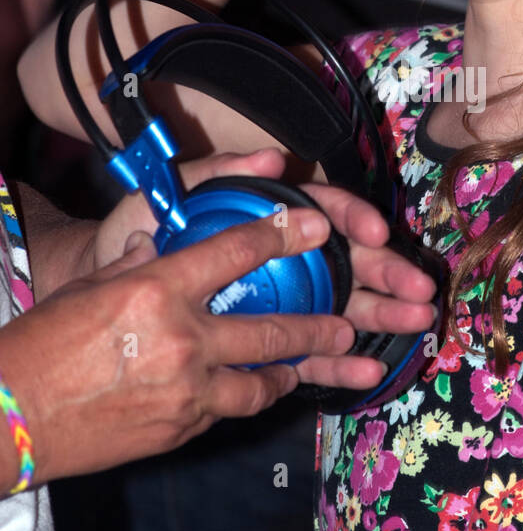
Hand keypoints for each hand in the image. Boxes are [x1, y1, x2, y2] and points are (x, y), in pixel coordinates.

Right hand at [1, 204, 389, 490]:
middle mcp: (183, 340)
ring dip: (288, 375)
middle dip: (318, 327)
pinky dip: (236, 401)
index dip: (282, 234)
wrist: (10, 418)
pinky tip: (244, 394)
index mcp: (158, 291)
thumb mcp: (88, 288)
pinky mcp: (180, 430)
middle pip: (271, 331)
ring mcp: (186, 392)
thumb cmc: (40, 345)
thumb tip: (156, 249)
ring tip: (306, 368)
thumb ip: (134, 267)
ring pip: (260, 385)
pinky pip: (223, 412)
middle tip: (347, 323)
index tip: (318, 225)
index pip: (235, 252)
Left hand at [89, 148, 437, 342]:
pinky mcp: (267, 346)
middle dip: (385, 273)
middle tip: (418, 289)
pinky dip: (338, 363)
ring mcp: (278, 301)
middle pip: (344, 260)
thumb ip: (216, 173)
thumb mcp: (164, 197)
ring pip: (340, 306)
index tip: (373, 232)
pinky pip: (308, 356)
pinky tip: (369, 370)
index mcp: (262, 215)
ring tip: (417, 324)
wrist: (97, 301)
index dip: (349, 219)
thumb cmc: (133, 237)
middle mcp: (280, 257)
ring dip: (380, 316)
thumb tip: (270, 160)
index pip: (317, 209)